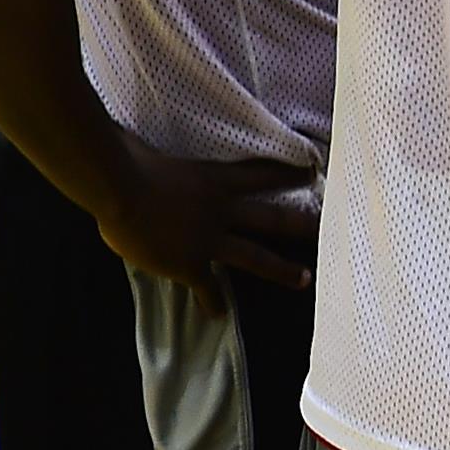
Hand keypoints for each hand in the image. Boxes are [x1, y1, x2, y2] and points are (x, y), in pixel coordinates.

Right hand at [99, 146, 317, 288]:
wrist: (119, 192)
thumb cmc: (126, 161)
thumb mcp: (148, 149)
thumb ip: (147, 149)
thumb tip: (122, 135)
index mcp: (216, 178)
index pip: (262, 173)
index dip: (288, 173)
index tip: (313, 172)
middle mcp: (223, 210)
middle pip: (273, 218)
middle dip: (303, 224)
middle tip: (330, 230)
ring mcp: (210, 240)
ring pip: (257, 258)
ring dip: (283, 270)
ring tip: (306, 279)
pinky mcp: (191, 265)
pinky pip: (207, 288)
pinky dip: (212, 302)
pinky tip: (218, 314)